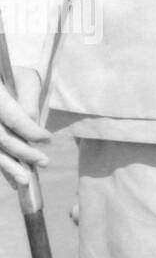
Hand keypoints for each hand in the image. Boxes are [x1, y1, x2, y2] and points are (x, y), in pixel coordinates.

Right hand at [0, 67, 49, 190]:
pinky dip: (2, 165)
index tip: (48, 140)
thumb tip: (34, 129)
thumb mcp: (26, 81)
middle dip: (22, 153)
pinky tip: (12, 178)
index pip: (12, 117)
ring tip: (24, 180)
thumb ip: (29, 104)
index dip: (30, 132)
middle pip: (1, 138)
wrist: (0, 78)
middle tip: (43, 163)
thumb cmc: (15, 77)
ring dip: (8, 167)